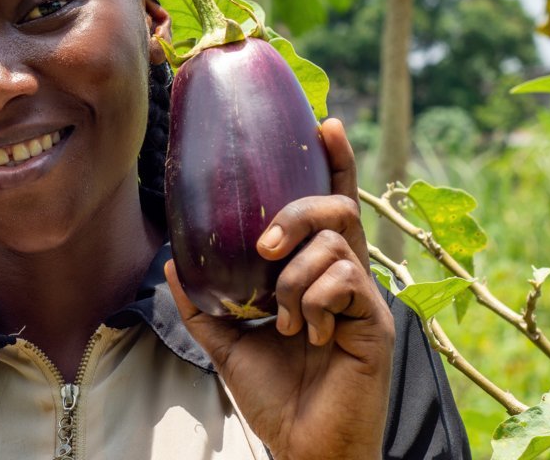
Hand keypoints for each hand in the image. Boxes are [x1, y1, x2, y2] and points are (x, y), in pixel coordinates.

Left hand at [165, 119, 394, 459]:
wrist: (300, 445)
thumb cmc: (273, 394)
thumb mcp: (225, 338)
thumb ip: (201, 299)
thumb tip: (171, 258)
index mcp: (314, 272)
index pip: (329, 205)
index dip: (334, 162)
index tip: (324, 122)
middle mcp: (345, 275)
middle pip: (335, 207)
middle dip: (294, 213)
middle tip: (263, 247)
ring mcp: (364, 297)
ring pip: (333, 244)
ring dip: (291, 280)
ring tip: (282, 321)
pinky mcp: (377, 321)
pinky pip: (343, 279)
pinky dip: (311, 301)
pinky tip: (307, 335)